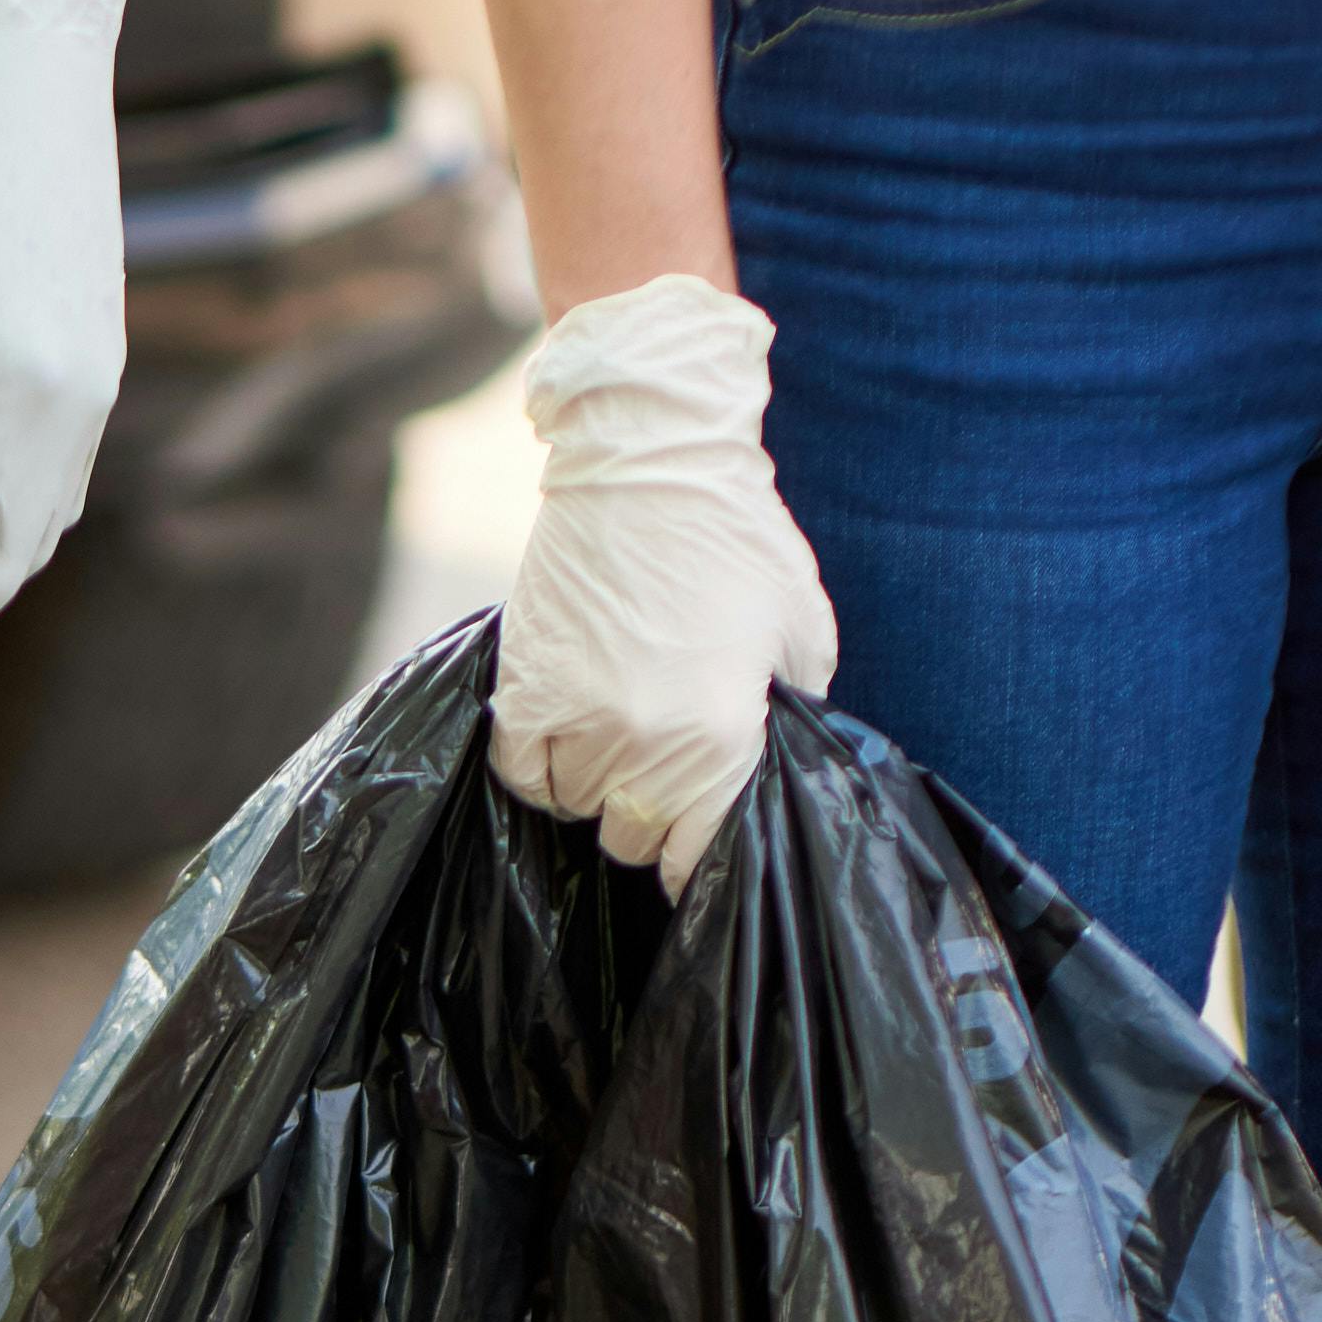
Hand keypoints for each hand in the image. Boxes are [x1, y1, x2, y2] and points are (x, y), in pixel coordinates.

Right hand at [488, 272, 834, 894]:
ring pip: (575, 806)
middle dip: (645, 816)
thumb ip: (787, 714)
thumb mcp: (802, 634)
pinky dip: (539, 769)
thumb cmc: (738, 541)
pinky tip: (562, 742)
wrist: (649, 465)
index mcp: (720, 740)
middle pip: (628, 835)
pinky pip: (520, 773)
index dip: (690, 857)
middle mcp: (645, 744)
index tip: (688, 844)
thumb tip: (768, 764)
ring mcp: (577, 718)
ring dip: (593, 787)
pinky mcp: (523, 688)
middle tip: (655, 778)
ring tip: (611, 745)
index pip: (690, 855)